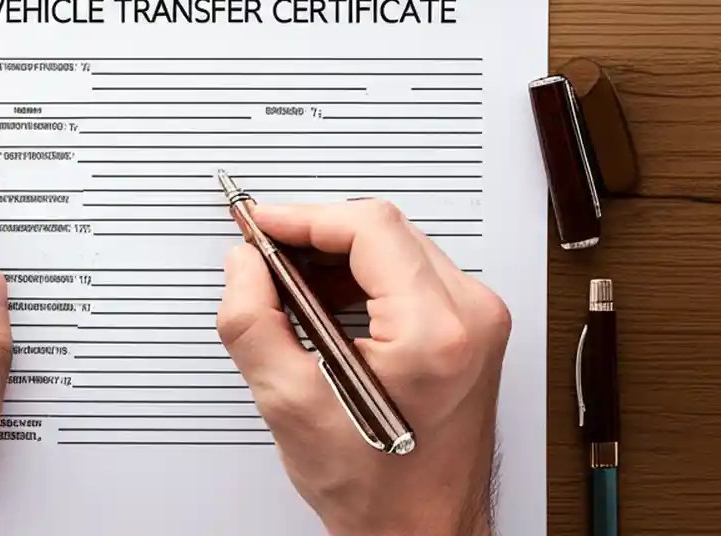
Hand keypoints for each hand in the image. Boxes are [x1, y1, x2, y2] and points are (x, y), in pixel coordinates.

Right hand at [218, 200, 511, 535]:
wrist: (422, 530)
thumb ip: (252, 321)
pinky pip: (412, 271)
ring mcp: (478, 320)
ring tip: (290, 285)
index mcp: (436, 332)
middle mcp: (470, 316)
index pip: (368, 228)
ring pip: (398, 245)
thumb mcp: (290, 404)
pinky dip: (364, 275)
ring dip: (339, 254)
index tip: (263, 225)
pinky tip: (326, 300)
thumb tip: (243, 264)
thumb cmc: (377, 490)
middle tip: (266, 254)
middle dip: (317, 234)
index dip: (305, 217)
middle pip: (385, 230)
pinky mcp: (472, 328)